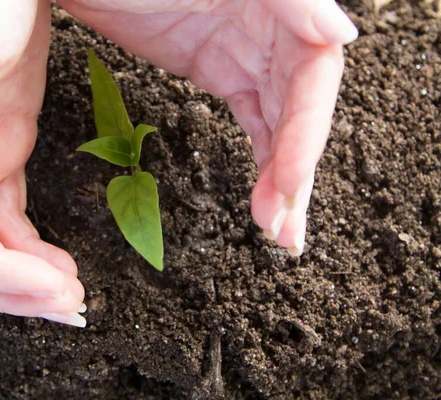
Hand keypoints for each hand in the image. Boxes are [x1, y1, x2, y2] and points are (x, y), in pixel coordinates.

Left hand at [60, 0, 357, 255]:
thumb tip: (341, 35)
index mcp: (283, 9)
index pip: (313, 80)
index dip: (307, 134)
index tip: (288, 183)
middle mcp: (275, 34)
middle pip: (301, 113)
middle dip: (295, 174)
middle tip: (284, 229)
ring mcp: (246, 56)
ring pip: (279, 126)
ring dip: (280, 179)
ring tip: (275, 227)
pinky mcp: (220, 71)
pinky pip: (256, 121)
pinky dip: (262, 159)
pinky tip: (266, 191)